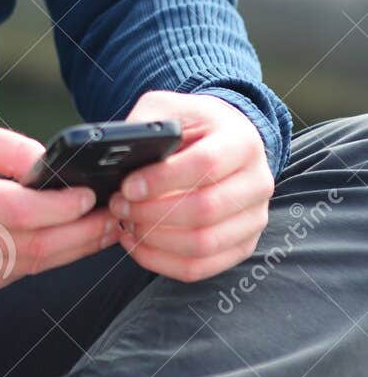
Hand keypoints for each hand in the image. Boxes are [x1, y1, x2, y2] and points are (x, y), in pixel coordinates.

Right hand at [0, 117, 116, 300]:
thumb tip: (52, 167)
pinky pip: (8, 277)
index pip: (18, 210)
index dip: (61, 208)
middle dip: (80, 234)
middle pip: (30, 246)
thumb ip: (8, 147)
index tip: (91, 196)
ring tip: (98, 231)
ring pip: (26, 266)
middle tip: (113, 218)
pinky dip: (40, 262)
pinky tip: (61, 246)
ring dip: (69, 251)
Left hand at [108, 91, 274, 281]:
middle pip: (205, 210)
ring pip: (203, 244)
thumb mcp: (169, 108)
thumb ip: (147, 124)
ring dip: (155, 240)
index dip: (162, 180)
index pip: (205, 165)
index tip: (128, 186)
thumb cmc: (192, 125)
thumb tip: (119, 152)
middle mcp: (257, 182)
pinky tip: (138, 243)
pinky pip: (201, 267)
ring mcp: (253, 219)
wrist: (224, 140)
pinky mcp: (242, 245)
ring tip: (127, 223)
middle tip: (119, 206)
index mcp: (242, 142)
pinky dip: (162, 262)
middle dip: (152, 212)